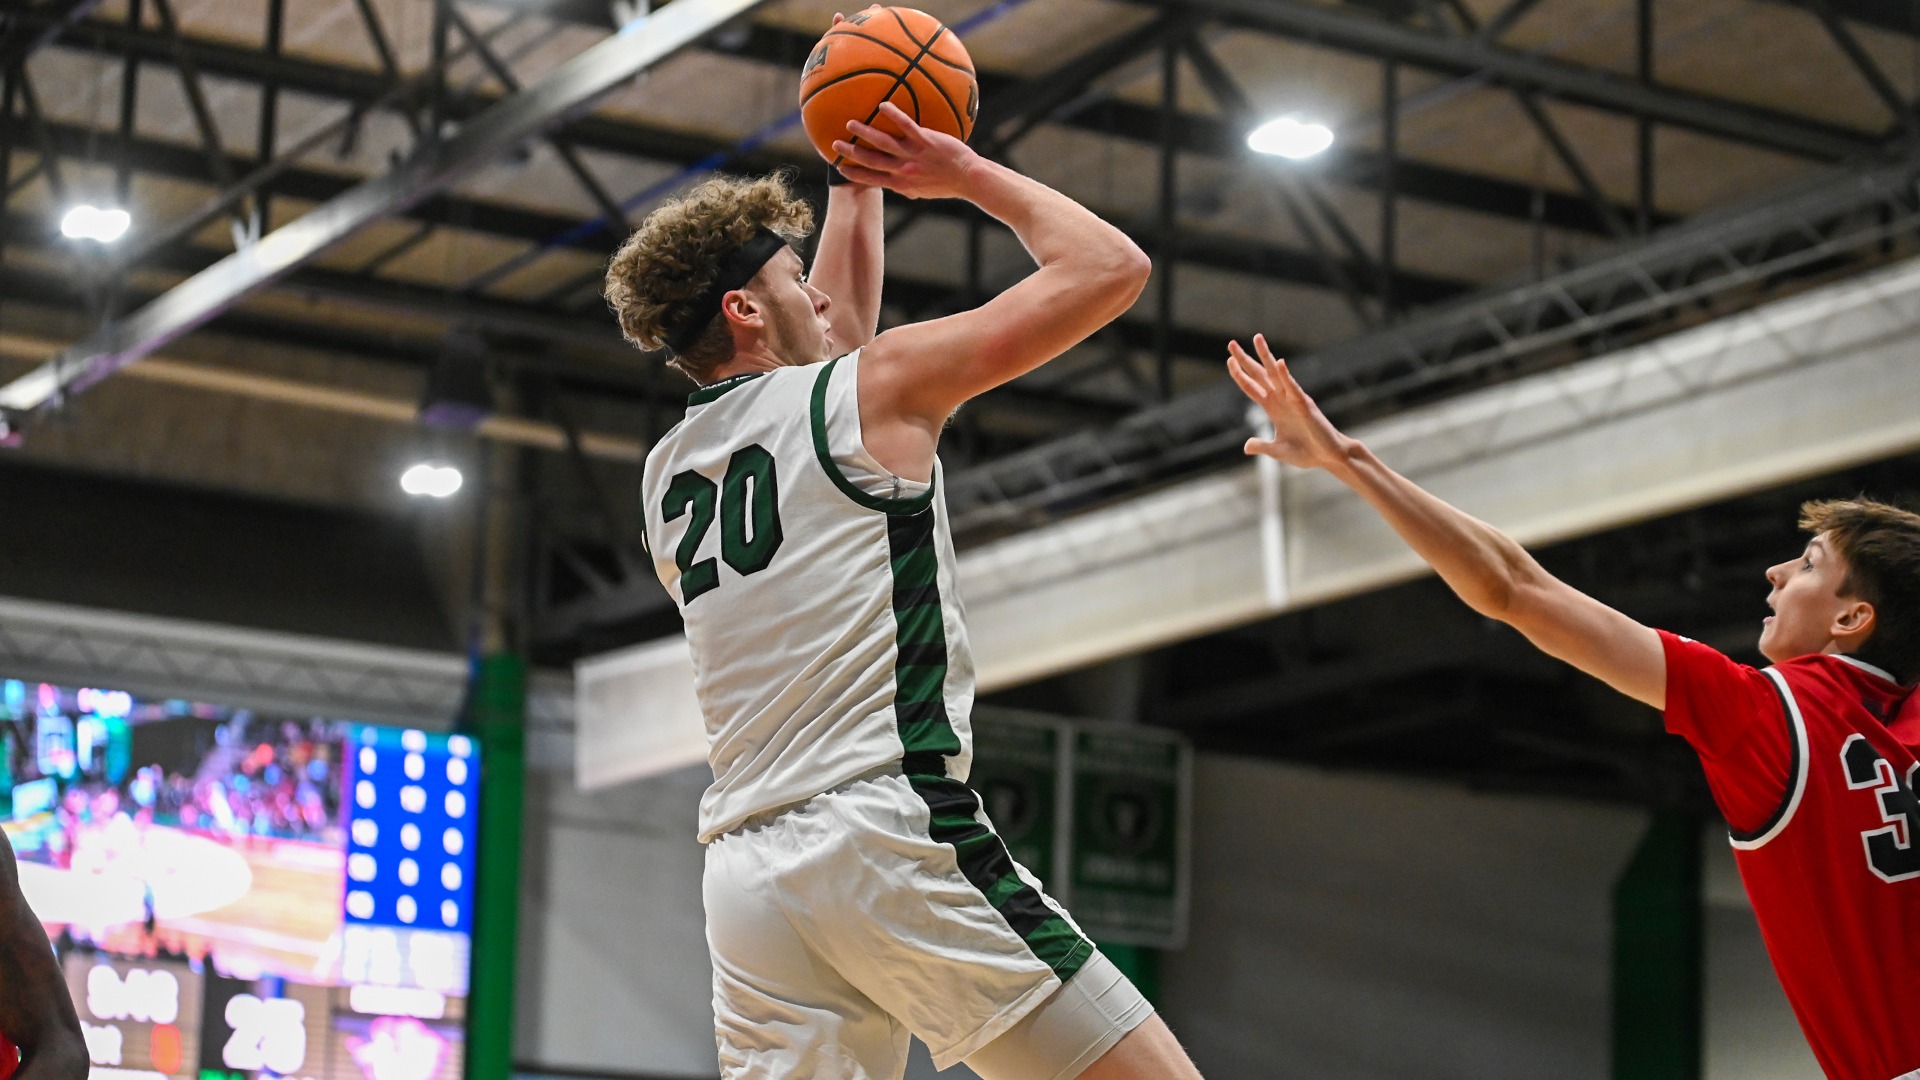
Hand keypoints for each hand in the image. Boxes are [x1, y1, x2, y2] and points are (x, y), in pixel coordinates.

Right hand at [831, 102, 979, 200]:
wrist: (968, 178)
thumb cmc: (948, 184)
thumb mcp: (924, 191)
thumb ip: (909, 187)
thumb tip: (900, 187)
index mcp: (902, 183)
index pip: (873, 179)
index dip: (855, 173)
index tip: (839, 167)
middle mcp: (905, 171)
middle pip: (872, 161)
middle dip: (852, 153)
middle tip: (835, 144)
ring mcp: (915, 155)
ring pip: (884, 143)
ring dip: (866, 133)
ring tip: (851, 124)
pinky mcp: (927, 141)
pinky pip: (907, 126)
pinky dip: (894, 116)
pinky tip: (883, 105)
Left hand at [1227, 334, 1353, 470]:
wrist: (1329, 457)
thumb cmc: (1306, 452)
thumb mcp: (1278, 451)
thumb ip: (1262, 446)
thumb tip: (1246, 447)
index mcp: (1273, 408)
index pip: (1252, 388)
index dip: (1240, 375)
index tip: (1229, 361)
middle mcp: (1281, 400)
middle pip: (1259, 375)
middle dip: (1245, 359)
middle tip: (1231, 343)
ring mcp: (1293, 400)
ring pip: (1276, 374)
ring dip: (1265, 356)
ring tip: (1256, 339)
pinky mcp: (1305, 405)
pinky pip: (1293, 388)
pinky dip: (1286, 376)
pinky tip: (1278, 363)